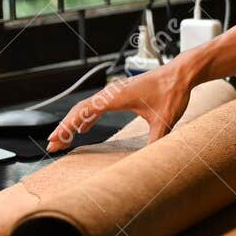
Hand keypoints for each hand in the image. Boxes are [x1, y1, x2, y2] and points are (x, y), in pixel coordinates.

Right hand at [45, 62, 196, 152]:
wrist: (182, 74)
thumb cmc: (172, 92)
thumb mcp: (165, 121)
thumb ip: (156, 141)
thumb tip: (150, 162)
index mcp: (116, 97)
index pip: (83, 112)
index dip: (66, 127)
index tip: (54, 139)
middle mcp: (111, 93)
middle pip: (79, 110)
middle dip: (65, 128)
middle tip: (53, 145)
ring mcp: (115, 92)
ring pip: (87, 107)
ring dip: (74, 122)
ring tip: (63, 139)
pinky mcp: (122, 93)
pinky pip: (98, 105)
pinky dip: (88, 116)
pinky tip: (86, 126)